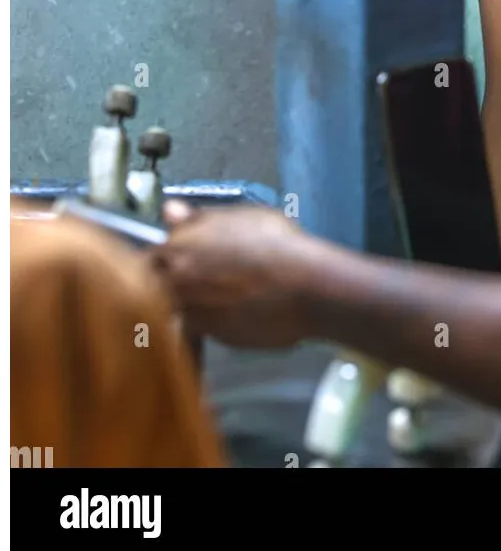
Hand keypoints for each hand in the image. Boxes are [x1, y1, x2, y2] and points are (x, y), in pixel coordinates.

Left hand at [153, 201, 321, 348]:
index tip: (169, 258)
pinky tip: (230, 312)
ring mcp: (192, 313)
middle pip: (153, 287)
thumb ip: (198, 218)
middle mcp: (176, 282)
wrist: (303, 286)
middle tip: (188, 278)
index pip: (146, 257)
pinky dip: (207, 323)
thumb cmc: (275, 242)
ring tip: (214, 296)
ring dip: (184, 304)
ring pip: (173, 310)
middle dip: (163, 283)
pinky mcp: (211, 338)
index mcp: (179, 247)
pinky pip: (198, 329)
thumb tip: (169, 212)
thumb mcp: (240, 216)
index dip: (158, 258)